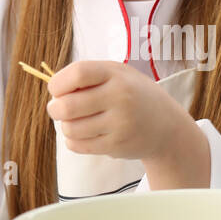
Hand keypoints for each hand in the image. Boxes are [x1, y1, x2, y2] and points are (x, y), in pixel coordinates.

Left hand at [46, 60, 186, 162]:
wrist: (166, 126)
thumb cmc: (133, 95)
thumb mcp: (118, 75)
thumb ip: (88, 76)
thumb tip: (54, 90)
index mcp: (117, 75)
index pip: (77, 74)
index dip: (58, 83)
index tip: (56, 89)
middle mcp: (120, 98)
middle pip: (68, 106)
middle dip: (55, 108)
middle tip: (58, 108)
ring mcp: (119, 124)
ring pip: (70, 128)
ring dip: (66, 125)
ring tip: (75, 121)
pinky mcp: (117, 145)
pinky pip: (78, 145)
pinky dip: (73, 140)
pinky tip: (83, 134)